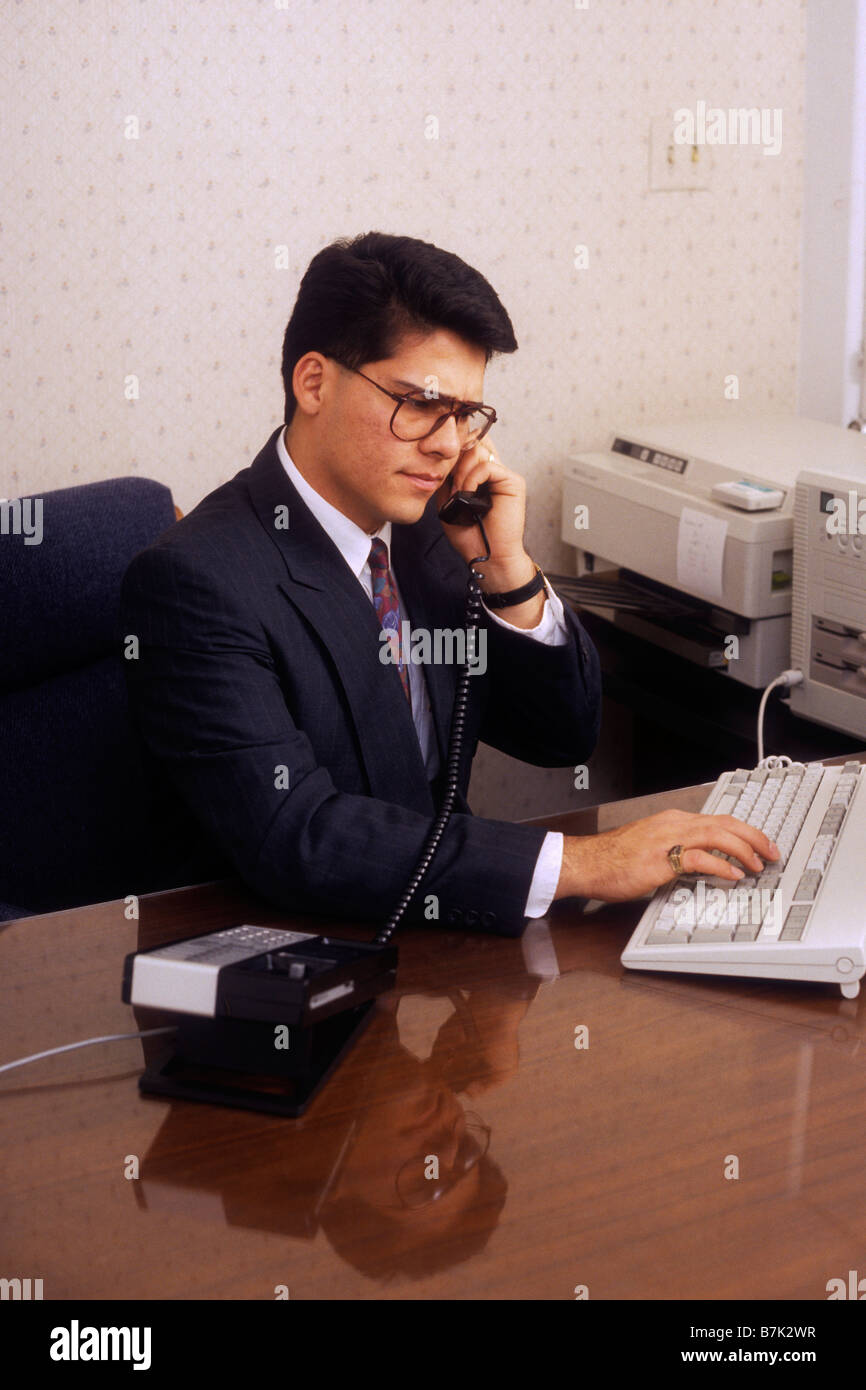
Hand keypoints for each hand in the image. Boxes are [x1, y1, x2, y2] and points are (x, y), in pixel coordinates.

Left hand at [436, 436, 530, 579]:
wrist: (485, 556)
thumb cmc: (468, 535)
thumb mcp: (447, 500)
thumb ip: (446, 476)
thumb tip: (442, 454)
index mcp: (479, 474)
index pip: (468, 444)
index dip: (452, 451)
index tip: (439, 468)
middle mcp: (493, 470)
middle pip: (473, 441)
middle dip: (454, 459)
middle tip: (449, 483)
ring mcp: (504, 475)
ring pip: (478, 450)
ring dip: (461, 471)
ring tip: (457, 492)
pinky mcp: (513, 481)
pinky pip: (487, 466)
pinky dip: (471, 479)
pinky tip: (467, 494)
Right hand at [555, 809, 780, 902]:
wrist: (587, 863)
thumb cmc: (613, 859)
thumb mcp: (652, 848)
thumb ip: (678, 852)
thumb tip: (704, 865)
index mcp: (673, 821)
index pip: (719, 819)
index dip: (746, 832)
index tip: (762, 845)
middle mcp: (674, 824)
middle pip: (725, 823)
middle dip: (754, 837)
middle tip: (773, 852)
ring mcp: (667, 839)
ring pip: (717, 835)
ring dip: (744, 850)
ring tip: (759, 865)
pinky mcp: (660, 859)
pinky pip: (699, 858)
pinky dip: (721, 865)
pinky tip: (733, 875)